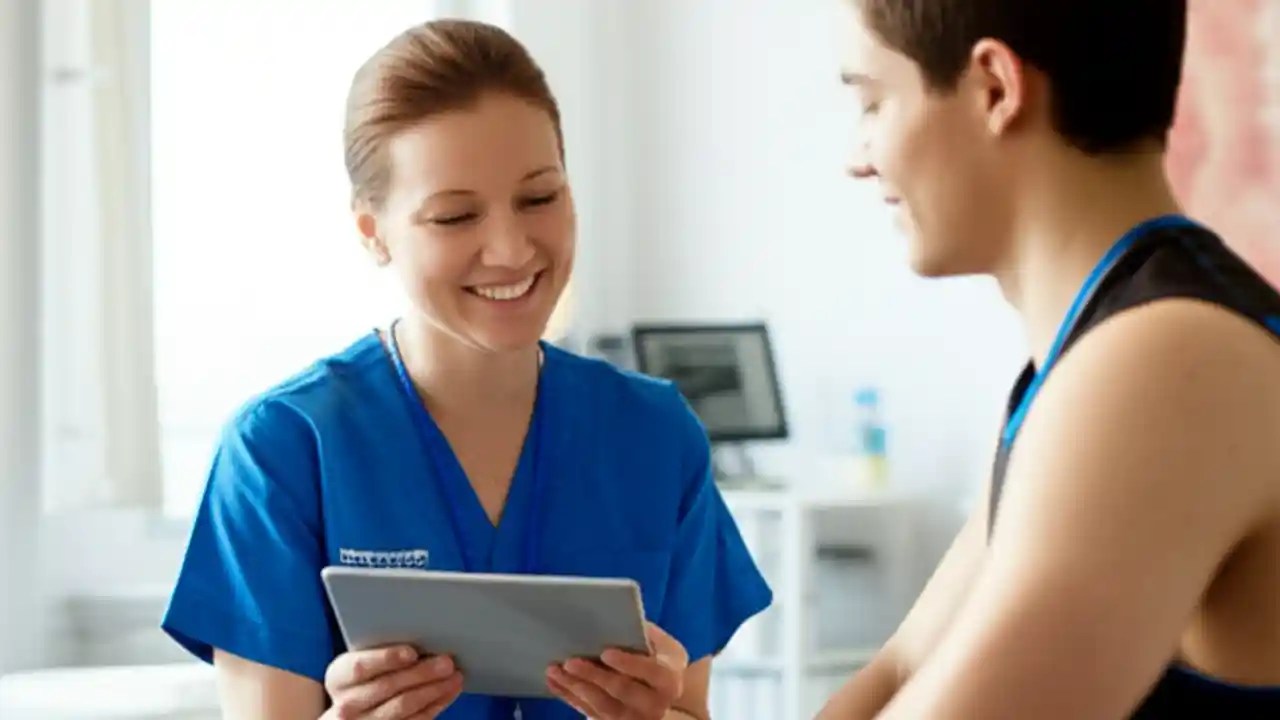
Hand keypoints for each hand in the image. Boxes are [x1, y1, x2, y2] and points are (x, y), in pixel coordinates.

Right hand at [321, 645, 462, 718]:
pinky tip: (449, 692)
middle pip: (386, 687)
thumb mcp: (363, 663)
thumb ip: (382, 652)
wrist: (354, 714)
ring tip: (454, 676)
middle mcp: (346, 705)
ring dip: (433, 691)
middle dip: (420, 674)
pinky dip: (435, 706)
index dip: (387, 659)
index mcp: (338, 678)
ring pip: (402, 708)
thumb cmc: (366, 679)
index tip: (411, 653)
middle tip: (447, 662)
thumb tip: (423, 637)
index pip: (360, 667)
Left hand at [546, 622, 688, 718]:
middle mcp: (654, 705)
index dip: (629, 663)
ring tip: (555, 670)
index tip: (606, 652)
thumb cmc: (660, 660)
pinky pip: (588, 712)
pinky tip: (554, 681)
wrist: (662, 694)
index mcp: (669, 681)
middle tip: (570, 661)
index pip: (651, 672)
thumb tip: (620, 617)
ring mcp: (633, 719)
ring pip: (602, 706)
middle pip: (622, 691)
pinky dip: (569, 696)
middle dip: (594, 676)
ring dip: (575, 688)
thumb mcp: (663, 644)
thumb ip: (645, 632)